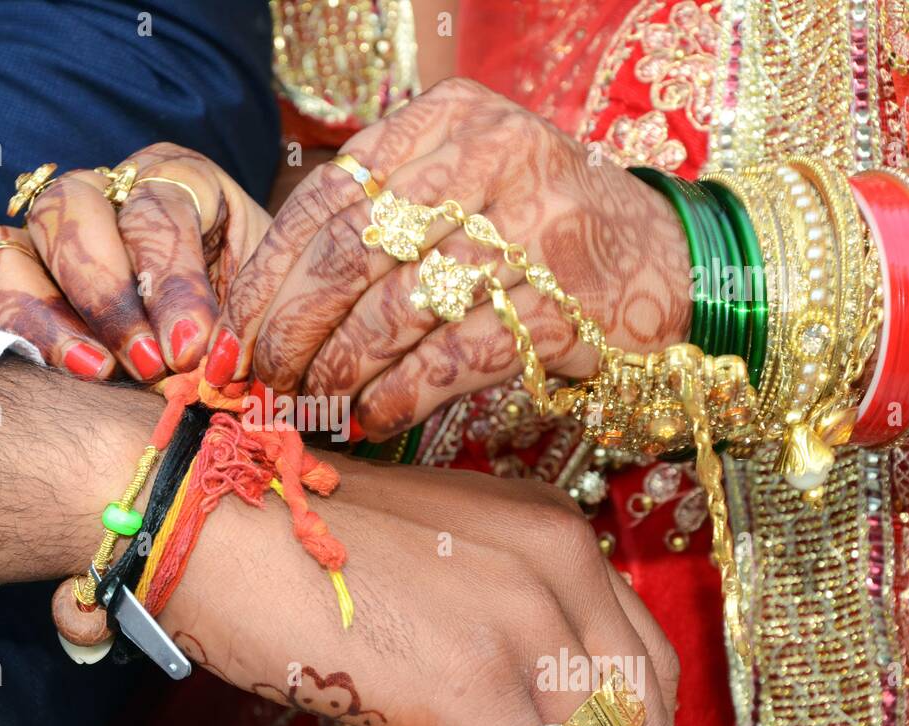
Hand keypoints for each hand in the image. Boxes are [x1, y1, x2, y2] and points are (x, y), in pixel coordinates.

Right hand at [0, 143, 271, 379]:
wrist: (212, 363)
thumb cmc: (240, 332)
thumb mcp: (257, 317)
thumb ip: (242, 327)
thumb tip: (220, 368)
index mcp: (177, 185)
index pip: (159, 208)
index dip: (172, 280)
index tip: (190, 350)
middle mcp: (103, 194)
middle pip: (75, 210)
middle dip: (109, 294)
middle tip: (146, 364)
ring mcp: (45, 233)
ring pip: (16, 244)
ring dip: (49, 314)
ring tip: (94, 372)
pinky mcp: (7, 274)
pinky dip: (10, 324)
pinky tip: (42, 369)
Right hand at [152, 456, 678, 725]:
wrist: (217, 519)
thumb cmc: (304, 542)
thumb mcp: (439, 549)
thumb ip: (504, 604)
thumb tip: (541, 700)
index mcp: (552, 530)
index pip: (648, 655)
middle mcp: (556, 564)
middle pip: (646, 713)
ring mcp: (519, 621)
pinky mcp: (473, 683)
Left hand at [208, 78, 691, 439]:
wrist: (673, 261)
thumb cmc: (543, 229)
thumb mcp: (468, 180)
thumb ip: (385, 207)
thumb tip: (273, 292)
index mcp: (451, 121)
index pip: (328, 197)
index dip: (269, 272)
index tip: (235, 325)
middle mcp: (490, 159)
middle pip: (350, 254)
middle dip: (290, 329)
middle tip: (259, 377)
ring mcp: (529, 231)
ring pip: (394, 311)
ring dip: (336, 371)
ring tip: (310, 405)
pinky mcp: (560, 306)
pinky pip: (449, 360)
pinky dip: (397, 398)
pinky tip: (370, 420)